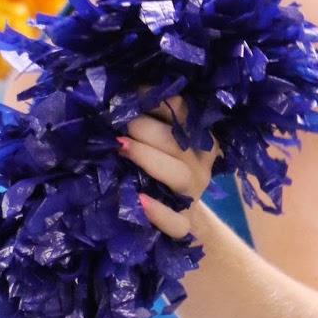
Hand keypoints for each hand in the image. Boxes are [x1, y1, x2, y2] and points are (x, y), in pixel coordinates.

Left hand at [118, 100, 219, 239]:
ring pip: (178, 176)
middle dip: (144, 129)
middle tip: (117, 125)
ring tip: (120, 146)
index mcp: (199, 139)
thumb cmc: (164, 170)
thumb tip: (121, 91)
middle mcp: (200, 165)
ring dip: (148, 158)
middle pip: (178, 142)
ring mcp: (193, 196)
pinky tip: (139, 200)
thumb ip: (152, 120)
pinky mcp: (185, 225)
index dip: (155, 100)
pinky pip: (176, 222)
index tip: (130, 94)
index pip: (183, 111)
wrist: (185, 222)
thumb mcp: (164, 144)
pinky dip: (159, 213)